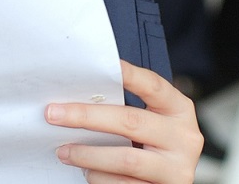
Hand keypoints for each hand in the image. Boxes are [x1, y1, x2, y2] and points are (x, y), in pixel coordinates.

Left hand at [47, 60, 201, 182]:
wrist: (170, 182)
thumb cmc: (154, 145)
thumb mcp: (151, 121)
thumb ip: (127, 109)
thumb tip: (76, 100)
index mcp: (179, 110)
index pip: (153, 86)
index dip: (129, 75)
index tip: (101, 66)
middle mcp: (184, 137)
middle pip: (130, 121)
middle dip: (86, 116)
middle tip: (54, 114)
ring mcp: (176, 167)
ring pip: (125, 158)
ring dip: (87, 154)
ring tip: (63, 151)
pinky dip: (100, 177)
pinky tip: (86, 172)